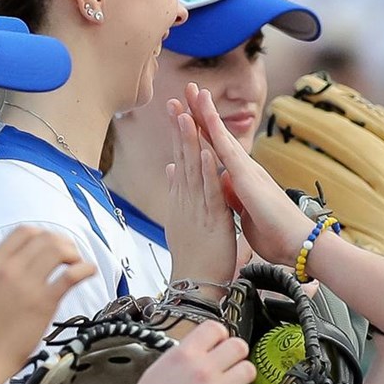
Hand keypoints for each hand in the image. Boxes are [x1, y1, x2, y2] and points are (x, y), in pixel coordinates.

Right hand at [0, 227, 97, 376]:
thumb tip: (6, 268)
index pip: (23, 233)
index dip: (42, 234)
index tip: (49, 242)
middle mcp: (9, 270)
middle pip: (44, 238)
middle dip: (61, 242)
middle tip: (68, 253)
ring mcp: (27, 285)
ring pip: (58, 251)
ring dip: (73, 253)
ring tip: (77, 263)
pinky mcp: (44, 302)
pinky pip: (70, 275)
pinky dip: (85, 268)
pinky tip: (88, 271)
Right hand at [114, 321, 259, 383]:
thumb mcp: (157, 370)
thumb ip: (181, 357)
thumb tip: (197, 351)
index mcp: (183, 355)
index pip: (215, 327)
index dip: (221, 336)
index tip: (220, 344)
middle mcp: (202, 370)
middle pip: (239, 345)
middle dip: (236, 354)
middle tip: (229, 365)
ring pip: (249, 369)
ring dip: (243, 376)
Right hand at [164, 89, 239, 284]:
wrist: (196, 282)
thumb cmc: (193, 253)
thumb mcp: (181, 217)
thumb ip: (177, 190)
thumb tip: (171, 169)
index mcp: (182, 196)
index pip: (178, 158)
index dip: (176, 133)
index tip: (175, 109)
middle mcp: (186, 198)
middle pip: (181, 157)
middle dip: (178, 128)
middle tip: (174, 101)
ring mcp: (197, 207)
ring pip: (193, 170)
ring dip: (190, 143)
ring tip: (187, 117)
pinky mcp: (212, 218)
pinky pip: (209, 191)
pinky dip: (207, 171)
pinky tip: (206, 152)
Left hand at [180, 86, 314, 266]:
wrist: (299, 245)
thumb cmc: (276, 232)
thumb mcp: (245, 212)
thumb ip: (234, 196)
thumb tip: (223, 184)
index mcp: (240, 178)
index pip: (215, 148)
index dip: (200, 129)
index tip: (186, 110)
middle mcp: (244, 169)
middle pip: (218, 136)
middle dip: (203, 111)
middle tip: (190, 86)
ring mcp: (248, 173)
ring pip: (223, 139)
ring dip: (209, 115)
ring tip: (196, 92)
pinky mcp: (250, 182)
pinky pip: (231, 157)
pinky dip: (219, 140)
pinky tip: (207, 124)